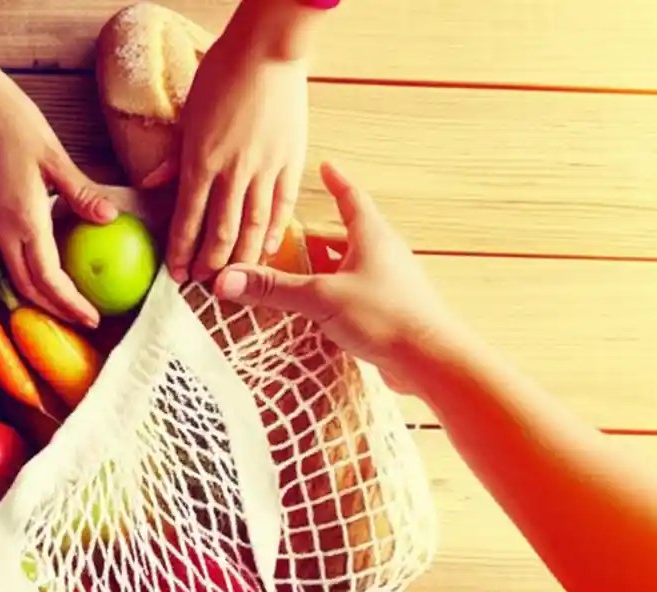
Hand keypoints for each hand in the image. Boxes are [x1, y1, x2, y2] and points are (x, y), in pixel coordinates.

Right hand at [0, 43, 115, 327]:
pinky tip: (48, 264)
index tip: (91, 318)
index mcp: (24, 218)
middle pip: (26, 286)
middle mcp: (3, 228)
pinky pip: (8, 253)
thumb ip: (81, 193)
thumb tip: (111, 218)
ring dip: (39, 293)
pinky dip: (29, 270)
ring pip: (13, 273)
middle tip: (82, 318)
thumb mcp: (55, 157)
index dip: (69, 304)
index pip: (47, 278)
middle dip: (53, 309)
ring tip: (67, 300)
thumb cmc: (15, 123)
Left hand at [147, 0, 321, 284]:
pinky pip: (283, 208)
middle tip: (203, 283)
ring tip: (233, 277)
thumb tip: (149, 187)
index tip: (177, 274)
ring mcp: (266, 169)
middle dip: (210, 262)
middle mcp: (233, 171)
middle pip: (221, 231)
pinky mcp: (291, 163)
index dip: (182, 250)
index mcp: (202, 160)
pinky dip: (275, 233)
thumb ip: (172, 158)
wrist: (268, 52)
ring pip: (254, 227)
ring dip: (242, 257)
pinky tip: (267, 251)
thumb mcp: (188, 116)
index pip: (188, 218)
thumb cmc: (222, 76)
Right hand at [215, 162, 460, 393]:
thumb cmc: (386, 317)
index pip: (351, 199)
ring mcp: (386, 284)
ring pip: (347, 266)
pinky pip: (352, 293)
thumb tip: (226, 279)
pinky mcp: (386, 312)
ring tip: (292, 270)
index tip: (325, 166)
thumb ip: (273, 288)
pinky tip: (315, 309)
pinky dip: (331, 294)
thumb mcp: (321, 297)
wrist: (430, 360)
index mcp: (372, 236)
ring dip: (322, 267)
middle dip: (314, 234)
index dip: (336, 182)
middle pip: (344, 235)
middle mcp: (382, 255)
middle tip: (286, 232)